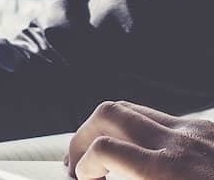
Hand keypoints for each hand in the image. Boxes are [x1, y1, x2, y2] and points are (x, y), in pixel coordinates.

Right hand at [68, 101, 213, 179]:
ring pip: (132, 109)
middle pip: (110, 114)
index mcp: (167, 170)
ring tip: (102, 153)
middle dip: (84, 136)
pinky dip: (138, 131)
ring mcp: (195, 131)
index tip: (85, 179)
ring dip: (108, 129)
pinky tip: (137, 151)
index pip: (104, 148)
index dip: (84, 165)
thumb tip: (96, 176)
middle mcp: (179, 143)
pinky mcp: (206, 128)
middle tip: (80, 161)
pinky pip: (160, 118)